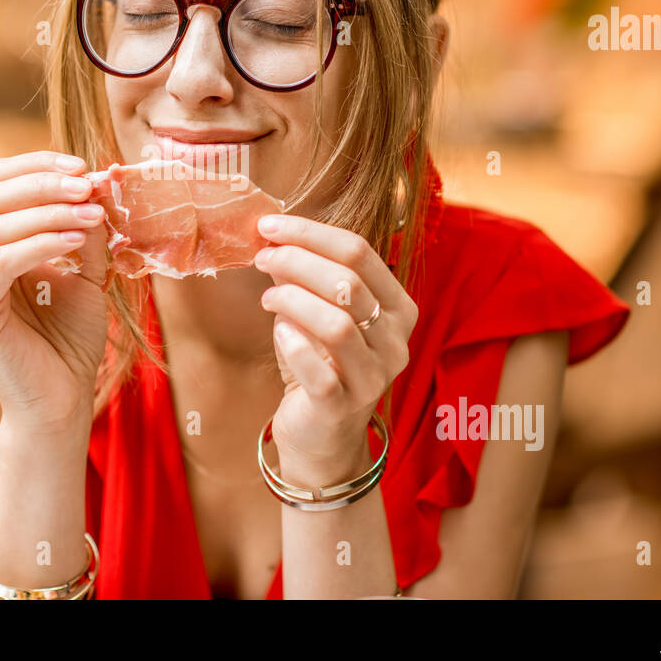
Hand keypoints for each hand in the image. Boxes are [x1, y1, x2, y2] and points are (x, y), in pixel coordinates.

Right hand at [0, 151, 110, 433]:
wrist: (60, 398)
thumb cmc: (68, 338)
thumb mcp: (83, 270)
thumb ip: (83, 229)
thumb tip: (94, 184)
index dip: (37, 165)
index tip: (83, 166)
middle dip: (45, 183)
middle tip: (88, 184)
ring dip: (50, 211)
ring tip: (92, 213)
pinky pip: (2, 261)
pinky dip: (41, 242)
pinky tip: (75, 239)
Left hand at [253, 214, 418, 483]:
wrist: (321, 434)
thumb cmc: (320, 364)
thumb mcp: (315, 313)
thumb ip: (303, 276)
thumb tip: (273, 237)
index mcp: (398, 308)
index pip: (360, 252)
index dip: (311, 233)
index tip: (270, 225)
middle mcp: (395, 341)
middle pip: (348, 282)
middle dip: (297, 261)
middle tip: (262, 257)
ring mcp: (374, 377)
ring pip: (337, 323)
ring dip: (292, 300)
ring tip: (267, 297)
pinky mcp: (343, 407)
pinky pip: (319, 370)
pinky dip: (293, 345)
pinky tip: (279, 333)